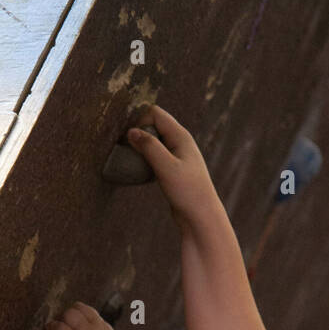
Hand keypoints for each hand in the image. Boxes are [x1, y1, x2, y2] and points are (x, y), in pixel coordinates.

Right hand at [126, 104, 219, 230]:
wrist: (201, 216)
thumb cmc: (187, 191)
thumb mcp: (166, 166)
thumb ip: (149, 146)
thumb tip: (131, 131)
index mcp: (181, 136)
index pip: (155, 113)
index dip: (140, 121)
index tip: (130, 140)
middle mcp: (180, 142)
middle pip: (153, 125)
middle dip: (139, 133)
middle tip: (127, 150)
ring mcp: (177, 156)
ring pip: (154, 142)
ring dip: (141, 147)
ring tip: (131, 160)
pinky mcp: (173, 169)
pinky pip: (155, 156)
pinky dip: (146, 159)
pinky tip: (141, 172)